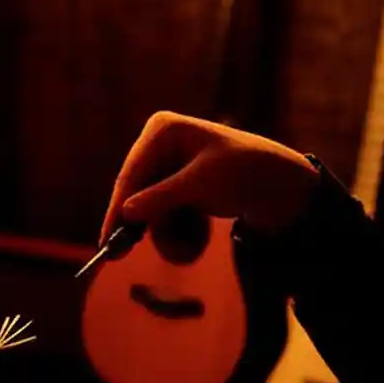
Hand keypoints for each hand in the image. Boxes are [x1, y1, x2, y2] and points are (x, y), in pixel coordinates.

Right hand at [100, 111, 320, 244]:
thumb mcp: (203, 183)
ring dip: (165, 230)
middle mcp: (157, 145)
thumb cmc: (244, 170)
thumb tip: (126, 212)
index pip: (133, 173)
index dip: (118, 207)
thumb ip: (163, 197)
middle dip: (141, 223)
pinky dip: (175, 228)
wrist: (276, 183)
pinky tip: (197, 233)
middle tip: (121, 253)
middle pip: (133, 191)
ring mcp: (164, 166)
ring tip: (192, 242)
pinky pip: (159, 213)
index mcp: (162, 130)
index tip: (107, 238)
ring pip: (145, 208)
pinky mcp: (172, 186)